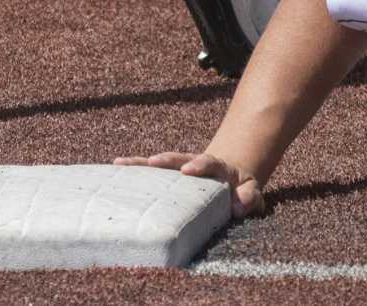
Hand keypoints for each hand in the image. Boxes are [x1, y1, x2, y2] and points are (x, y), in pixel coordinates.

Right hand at [114, 151, 267, 217]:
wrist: (231, 178)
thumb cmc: (241, 189)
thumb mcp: (251, 191)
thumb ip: (249, 198)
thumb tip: (237, 208)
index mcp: (218, 167)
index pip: (210, 162)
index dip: (200, 165)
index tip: (189, 169)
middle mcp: (196, 164)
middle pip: (180, 158)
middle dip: (167, 160)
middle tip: (153, 161)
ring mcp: (180, 169)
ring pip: (161, 164)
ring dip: (143, 164)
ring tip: (123, 164)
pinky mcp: (168, 176)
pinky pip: (149, 172)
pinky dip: (134, 169)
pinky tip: (116, 166)